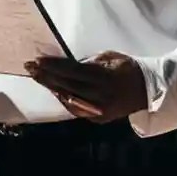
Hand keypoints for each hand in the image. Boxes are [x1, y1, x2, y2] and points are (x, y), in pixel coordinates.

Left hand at [25, 51, 148, 122]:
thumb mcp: (110, 57)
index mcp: (104, 77)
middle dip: (46, 76)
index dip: (53, 66)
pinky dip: (62, 98)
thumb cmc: (127, 68)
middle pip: (67, 85)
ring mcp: (98, 110)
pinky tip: (52, 89)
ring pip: (68, 99)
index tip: (38, 60)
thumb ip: (88, 62)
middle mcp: (100, 96)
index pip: (72, 71)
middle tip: (29, 67)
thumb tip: (67, 64)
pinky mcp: (97, 118)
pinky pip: (75, 109)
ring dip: (51, 87)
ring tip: (37, 77)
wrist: (147, 91)